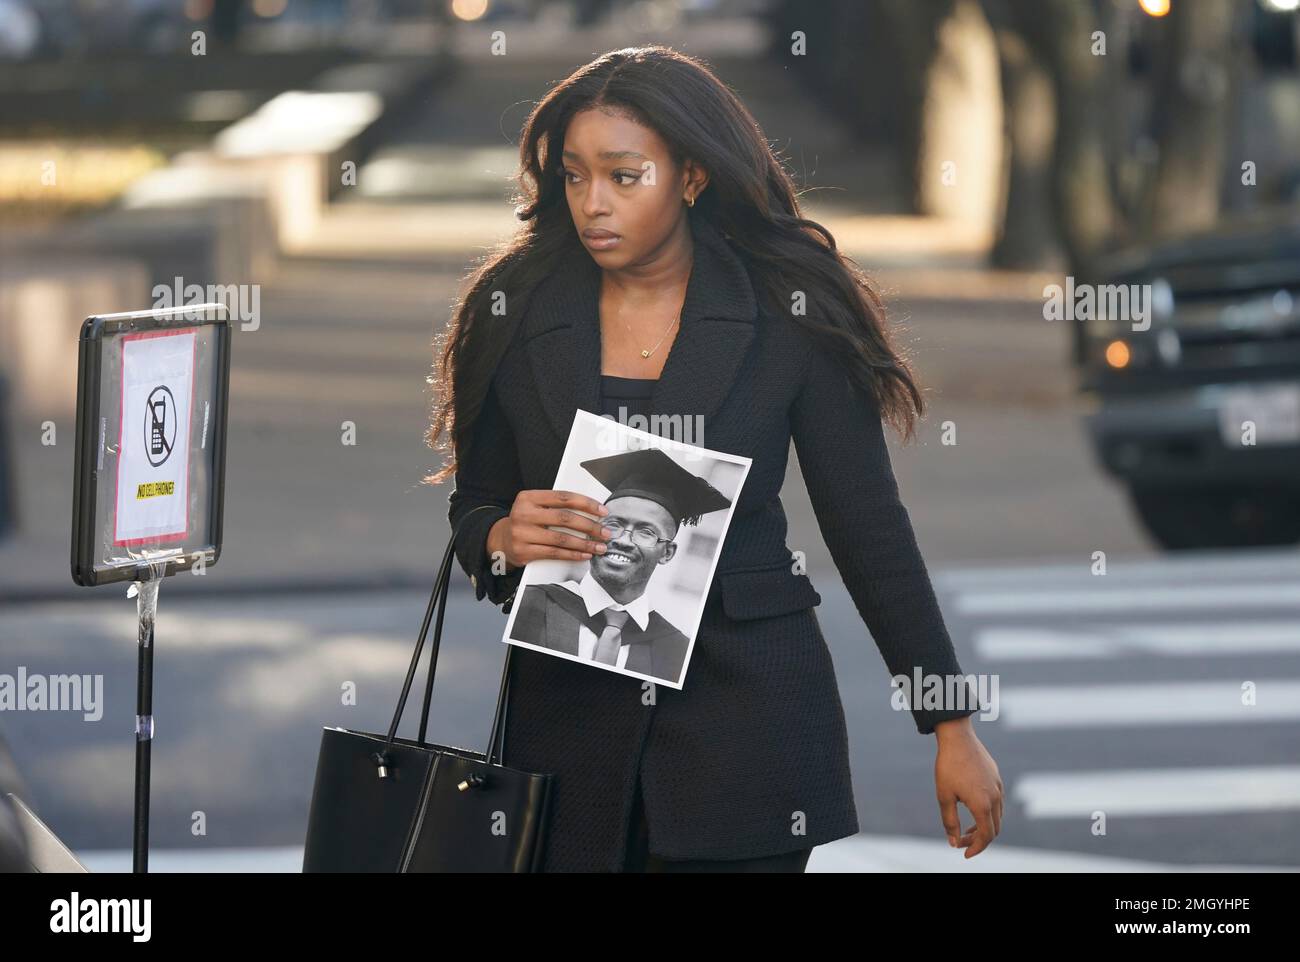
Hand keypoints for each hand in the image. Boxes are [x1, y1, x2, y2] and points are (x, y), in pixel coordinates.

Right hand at [486, 489, 613, 572]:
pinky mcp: (524, 551)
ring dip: (585, 544)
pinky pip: (554, 553)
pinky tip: (584, 554)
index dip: (586, 504)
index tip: (603, 511)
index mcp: (528, 497)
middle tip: (605, 532)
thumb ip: (557, 505)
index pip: (563, 498)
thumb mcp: (535, 506)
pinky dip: (573, 554)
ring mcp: (522, 534)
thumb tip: (592, 511)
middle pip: (564, 518)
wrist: (501, 540)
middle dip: (590, 526)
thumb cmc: (526, 521)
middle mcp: (523, 514)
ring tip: (599, 546)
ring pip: (561, 539)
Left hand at [934, 717, 1002, 857]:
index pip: (985, 836)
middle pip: (993, 829)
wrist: (958, 737)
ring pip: (997, 816)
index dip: (975, 848)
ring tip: (964, 828)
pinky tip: (971, 808)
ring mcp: (998, 787)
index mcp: (983, 804)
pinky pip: (997, 802)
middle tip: (960, 841)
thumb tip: (953, 842)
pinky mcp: (997, 778)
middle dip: (978, 839)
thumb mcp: (944, 796)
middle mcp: (995, 798)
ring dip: (983, 826)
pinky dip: (986, 813)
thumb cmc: (948, 766)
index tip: (964, 854)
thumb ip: (950, 821)